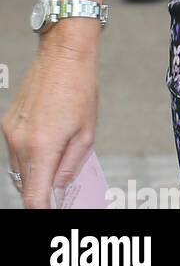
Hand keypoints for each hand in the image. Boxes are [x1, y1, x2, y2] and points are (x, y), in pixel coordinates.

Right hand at [2, 42, 98, 208]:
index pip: (34, 196)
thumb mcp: (87, 132)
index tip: (52, 210)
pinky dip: (28, 155)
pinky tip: (45, 142)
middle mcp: (20, 143)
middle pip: (25, 185)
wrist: (63, 55)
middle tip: (58, 189)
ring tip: (56, 160)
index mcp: (42, 147)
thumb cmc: (80, 90)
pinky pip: (14, 151)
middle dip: (40, 191)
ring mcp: (10, 133)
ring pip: (17, 169)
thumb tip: (59, 189)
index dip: (43, 209)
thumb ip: (71, 166)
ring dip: (34, 173)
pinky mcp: (6, 124)